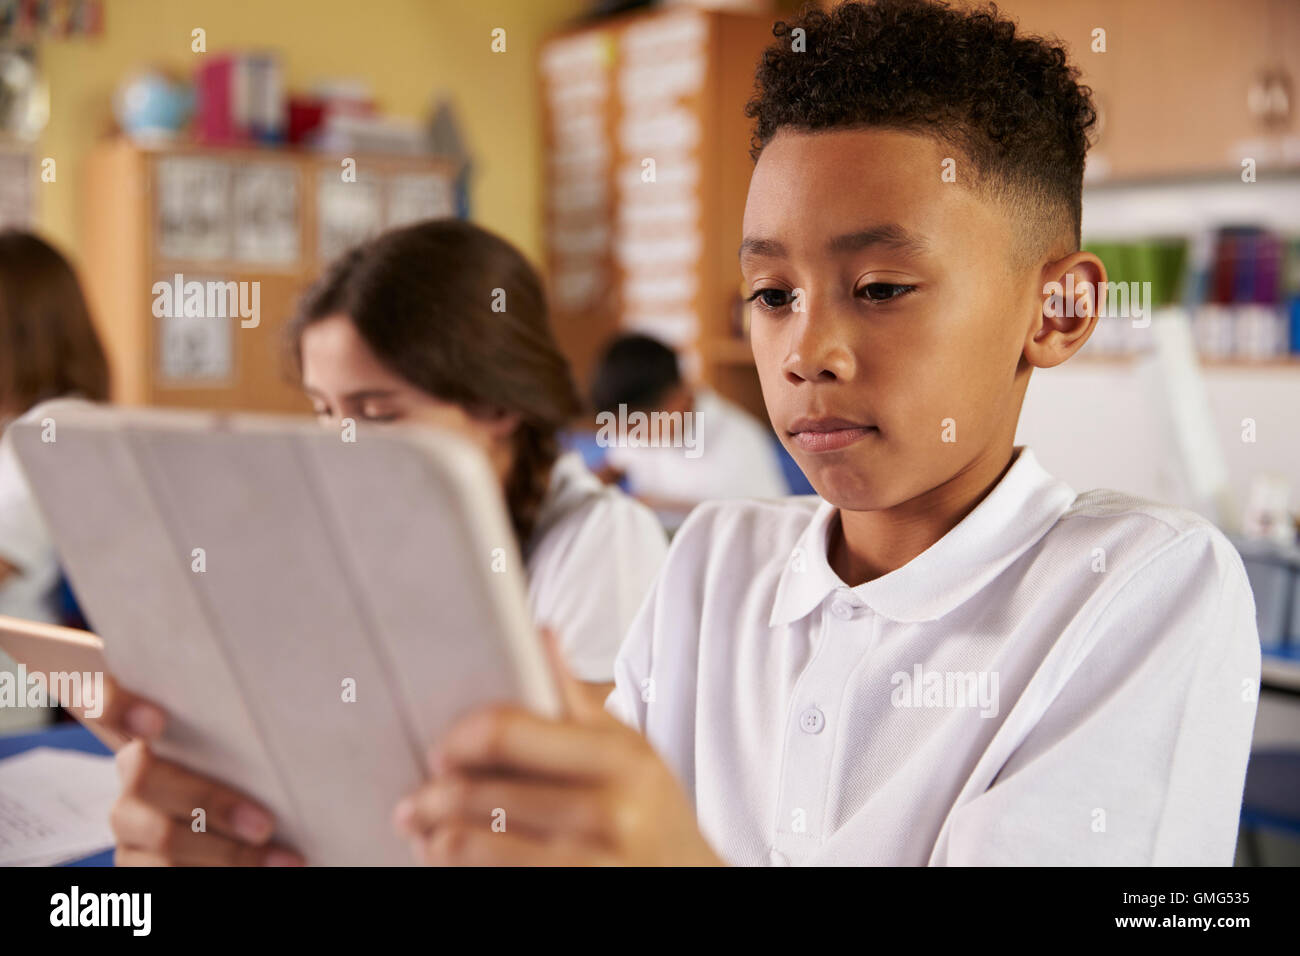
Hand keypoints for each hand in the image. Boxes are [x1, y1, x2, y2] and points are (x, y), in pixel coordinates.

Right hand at [99, 674, 304, 865]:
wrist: (254, 828)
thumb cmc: (261, 769)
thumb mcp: (257, 744)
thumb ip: (258, 726)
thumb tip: (327, 699)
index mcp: (155, 728)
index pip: (103, 699)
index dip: (119, 707)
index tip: (158, 721)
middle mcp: (133, 774)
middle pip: (147, 778)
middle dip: (210, 801)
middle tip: (266, 823)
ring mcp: (129, 823)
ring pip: (161, 837)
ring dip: (227, 852)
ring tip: (283, 860)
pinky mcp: (135, 866)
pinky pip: (163, 876)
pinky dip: (218, 876)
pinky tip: (264, 873)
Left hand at [393, 630, 724, 865]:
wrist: (696, 883)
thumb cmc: (656, 813)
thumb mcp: (632, 751)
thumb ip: (577, 700)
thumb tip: (540, 634)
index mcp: (620, 757)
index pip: (509, 734)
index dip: (460, 739)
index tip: (440, 751)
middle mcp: (612, 811)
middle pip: (483, 795)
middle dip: (433, 798)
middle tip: (412, 802)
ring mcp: (596, 864)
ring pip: (479, 848)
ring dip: (437, 842)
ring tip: (423, 836)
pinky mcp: (579, 897)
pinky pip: (497, 881)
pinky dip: (462, 872)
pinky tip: (451, 862)